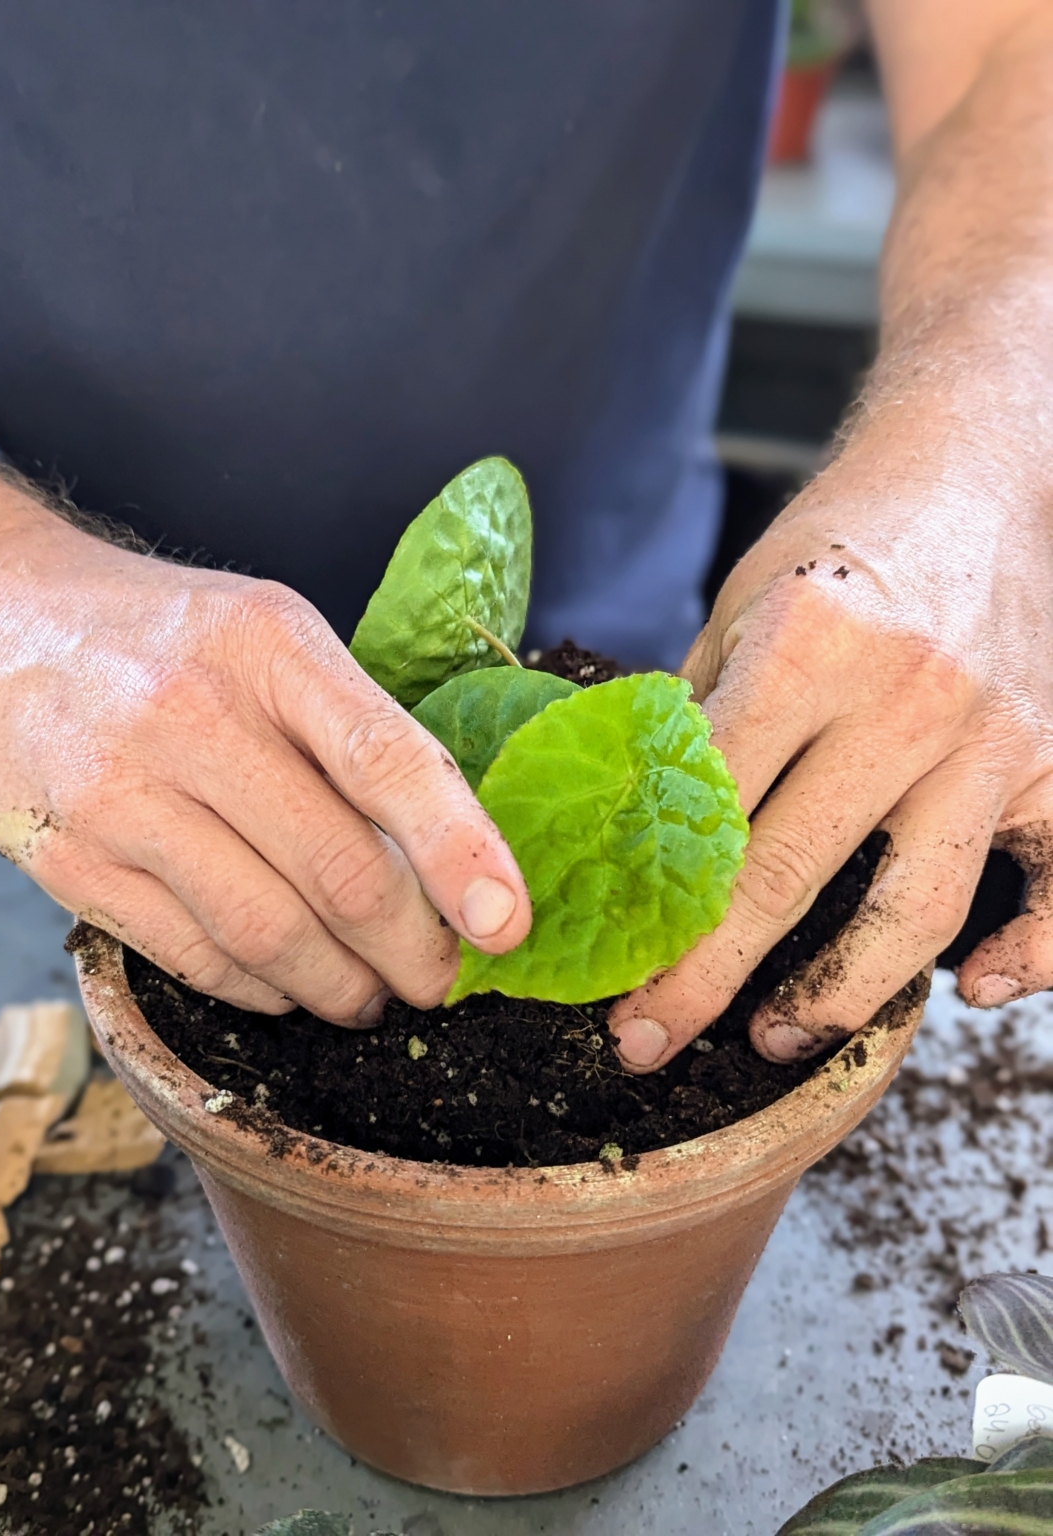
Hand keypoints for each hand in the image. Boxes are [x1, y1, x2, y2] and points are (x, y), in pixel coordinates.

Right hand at [0, 513, 530, 1022]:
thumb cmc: (165, 637)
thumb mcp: (271, 636)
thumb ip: (354, 728)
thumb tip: (455, 853)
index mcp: (266, 645)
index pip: (387, 761)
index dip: (461, 853)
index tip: (507, 925)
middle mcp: (189, 714)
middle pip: (337, 870)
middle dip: (414, 950)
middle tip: (443, 979)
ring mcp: (119, 792)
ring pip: (268, 932)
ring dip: (342, 986)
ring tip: (370, 994)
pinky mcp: (69, 861)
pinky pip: (194, 956)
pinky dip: (261, 989)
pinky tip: (289, 985)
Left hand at [607, 453, 1052, 1070]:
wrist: (981, 469)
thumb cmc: (844, 538)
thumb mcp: (744, 603)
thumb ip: (699, 715)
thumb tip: (637, 831)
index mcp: (811, 648)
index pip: (708, 810)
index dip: (649, 908)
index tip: (608, 975)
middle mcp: (910, 697)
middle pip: (791, 874)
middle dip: (707, 977)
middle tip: (648, 1042)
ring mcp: (997, 736)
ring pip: (915, 908)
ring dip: (839, 995)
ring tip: (776, 1036)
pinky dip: (1032, 953)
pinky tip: (970, 989)